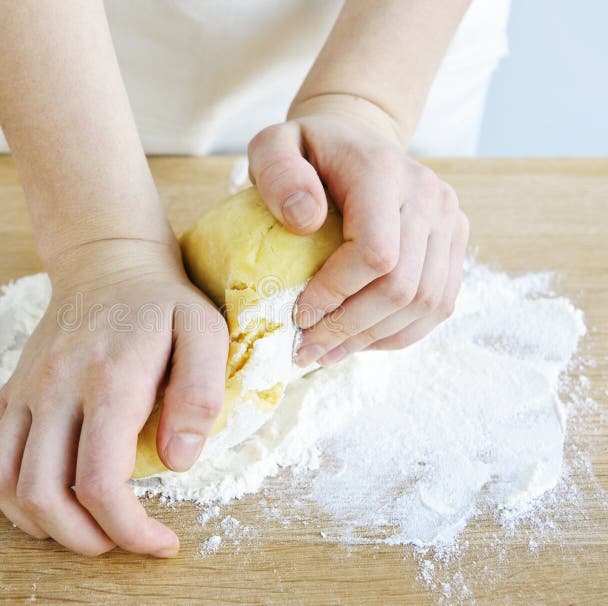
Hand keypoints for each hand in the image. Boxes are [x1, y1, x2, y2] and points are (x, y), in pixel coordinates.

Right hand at [0, 239, 227, 556]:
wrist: (106, 261)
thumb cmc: (161, 301)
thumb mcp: (204, 330)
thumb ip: (200, 394)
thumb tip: (178, 461)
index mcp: (109, 380)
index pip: (101, 481)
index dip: (130, 530)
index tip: (161, 543)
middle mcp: (55, 388)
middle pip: (43, 495)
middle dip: (84, 541)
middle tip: (121, 541)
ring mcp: (25, 389)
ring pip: (1, 482)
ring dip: (38, 523)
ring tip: (81, 525)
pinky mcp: (9, 390)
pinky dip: (0, 491)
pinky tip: (38, 494)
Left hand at [248, 94, 468, 365]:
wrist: (353, 140)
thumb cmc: (306, 151)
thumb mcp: (272, 147)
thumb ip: (277, 174)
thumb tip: (306, 222)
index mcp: (383, 173)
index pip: (376, 252)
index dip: (337, 294)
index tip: (298, 314)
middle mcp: (428, 196)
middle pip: (403, 286)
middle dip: (350, 328)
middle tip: (305, 349)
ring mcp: (448, 221)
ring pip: (425, 303)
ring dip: (373, 338)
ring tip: (327, 352)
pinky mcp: (453, 244)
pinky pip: (437, 304)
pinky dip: (397, 332)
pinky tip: (359, 341)